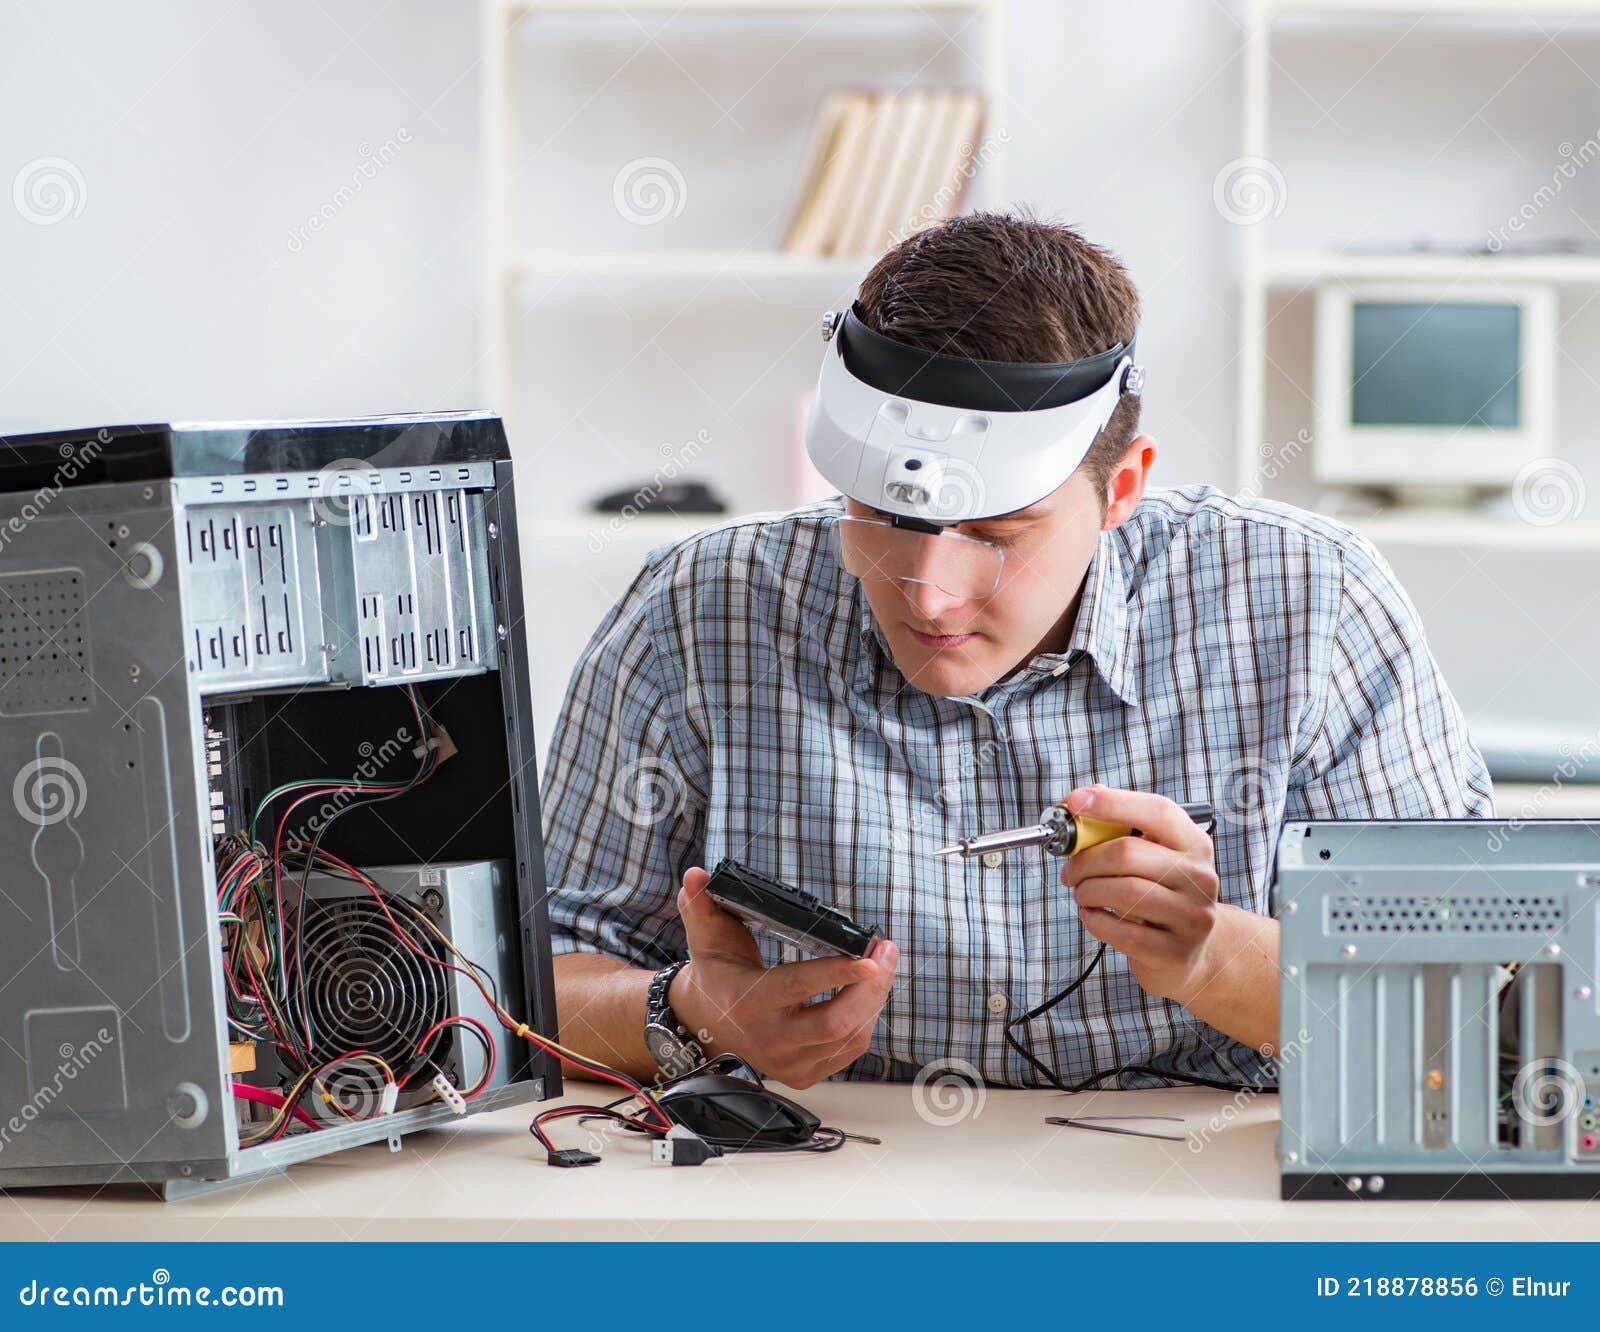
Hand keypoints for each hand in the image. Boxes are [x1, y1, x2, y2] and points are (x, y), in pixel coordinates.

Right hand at [669, 867, 898, 1088]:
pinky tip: (871, 991)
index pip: (797, 988)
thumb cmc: (716, 971)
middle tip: (887, 950)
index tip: (869, 957)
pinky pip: (850, 1050)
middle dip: (871, 987)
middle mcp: (769, 1039)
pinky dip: (868, 1019)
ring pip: (849, 1038)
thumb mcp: (705, 936)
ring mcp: (788, 1063)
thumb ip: (699, 905)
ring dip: (876, 999)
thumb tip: (695, 875)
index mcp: (747, 1002)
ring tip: (886, 962)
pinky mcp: (804, 1074)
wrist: (705, 1022)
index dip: (837, 973)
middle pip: (835, 1023)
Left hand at [1059, 785, 1220, 1006]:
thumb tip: (1085, 796)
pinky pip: (1121, 931)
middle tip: (1070, 871)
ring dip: (1088, 891)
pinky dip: (1094, 920)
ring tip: (1082, 893)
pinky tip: (1093, 915)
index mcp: (1194, 844)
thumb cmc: (1159, 894)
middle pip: (1128, 853)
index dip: (1112, 803)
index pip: (1157, 811)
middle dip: (1086, 860)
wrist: (1188, 952)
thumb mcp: (1152, 857)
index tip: (1074, 802)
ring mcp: (1191, 916)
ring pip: (1124, 892)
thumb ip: (1121, 827)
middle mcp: (1200, 878)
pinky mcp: (1174, 951)